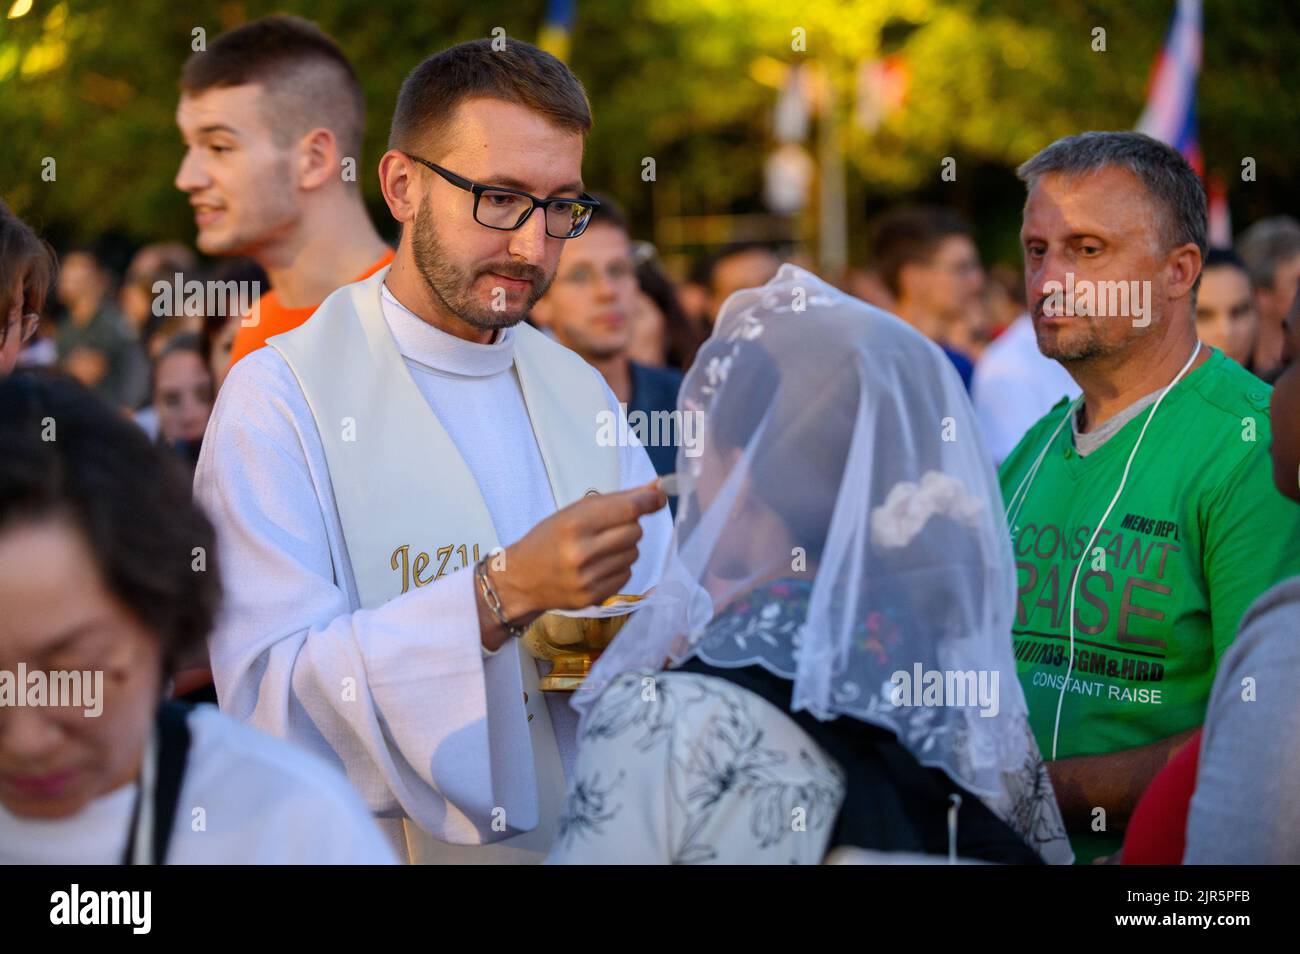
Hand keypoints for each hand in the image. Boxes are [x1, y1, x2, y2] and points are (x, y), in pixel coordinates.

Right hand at [493, 479, 667, 620]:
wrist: (521, 579)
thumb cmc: (547, 539)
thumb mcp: (573, 512)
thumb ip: (615, 501)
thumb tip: (655, 488)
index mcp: (575, 524)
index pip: (628, 510)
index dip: (648, 500)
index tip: (658, 496)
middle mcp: (582, 552)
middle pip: (635, 532)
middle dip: (629, 525)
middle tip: (609, 527)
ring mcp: (589, 578)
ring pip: (634, 554)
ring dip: (624, 547)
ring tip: (599, 548)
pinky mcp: (594, 597)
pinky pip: (627, 574)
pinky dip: (619, 567)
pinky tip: (598, 565)